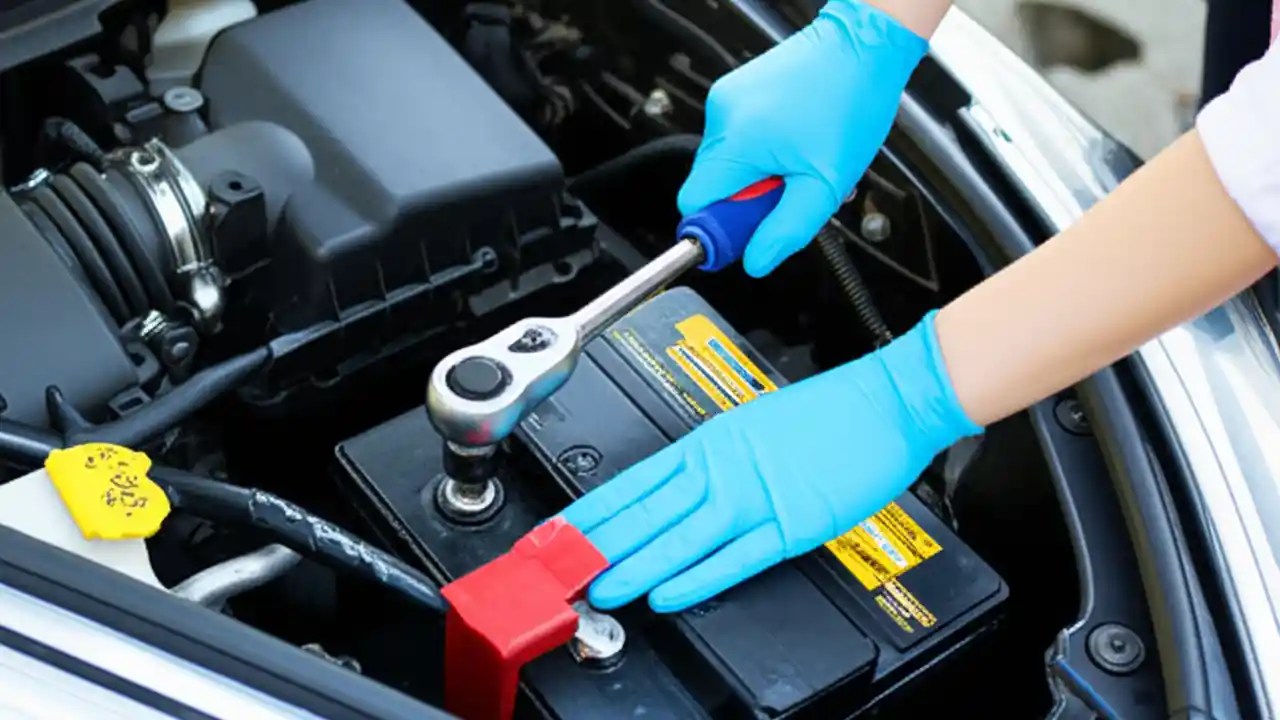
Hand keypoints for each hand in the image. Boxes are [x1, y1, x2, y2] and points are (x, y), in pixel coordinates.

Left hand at [557, 312, 980, 611]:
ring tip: (601, 587)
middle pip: (646, 510)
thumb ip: (716, 459)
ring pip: (680, 536)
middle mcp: (723, 467)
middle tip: (561, 567)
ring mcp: (755, 496)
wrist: (888, 400)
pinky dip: (697, 578)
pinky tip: (668, 593)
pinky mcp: (792, 523)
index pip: (635, 482)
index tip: (559, 531)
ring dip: (635, 565)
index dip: (593, 511)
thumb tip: (684, 488)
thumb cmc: (831, 411)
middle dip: (600, 543)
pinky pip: (735, 557)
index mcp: (710, 442)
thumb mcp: (754, 424)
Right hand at [679, 0, 927, 276]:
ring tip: (796, 159)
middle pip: (709, 185)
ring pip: (723, 163)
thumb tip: (756, 261)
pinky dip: (758, 149)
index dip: (720, 226)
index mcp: (736, 142)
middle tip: (788, 189)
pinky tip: (791, 139)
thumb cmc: (851, 104)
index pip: (694, 205)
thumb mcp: (825, 185)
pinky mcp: (734, 90)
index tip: (749, 229)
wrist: (863, 47)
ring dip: (756, 173)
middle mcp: (721, 115)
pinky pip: (734, 137)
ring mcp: (725, 98)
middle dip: (747, 198)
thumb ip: (785, 230)